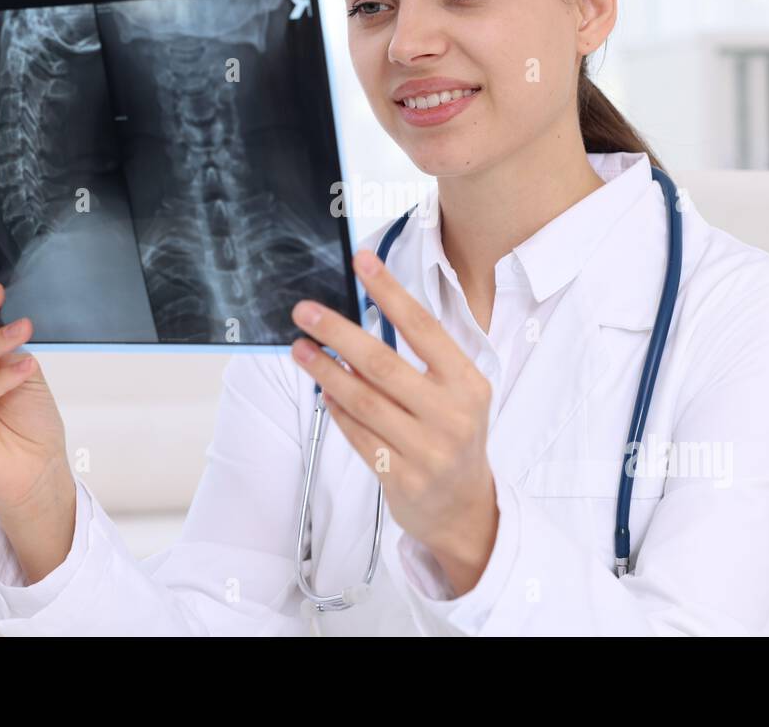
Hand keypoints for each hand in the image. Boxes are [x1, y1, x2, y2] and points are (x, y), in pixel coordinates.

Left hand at [289, 248, 497, 595]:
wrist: (465, 507)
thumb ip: (421, 361)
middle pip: (384, 364)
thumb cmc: (455, 434)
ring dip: (326, 372)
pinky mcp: (403, 478)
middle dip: (340, 333)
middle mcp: (451, 414)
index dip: (390, 292)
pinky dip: (338, 411)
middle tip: (306, 312)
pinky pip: (359, 436)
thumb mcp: (456, 393)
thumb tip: (363, 318)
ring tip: (301, 349)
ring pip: (364, 401)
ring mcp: (428, 449)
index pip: (424, 328)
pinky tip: (323, 390)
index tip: (361, 262)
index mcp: (467, 382)